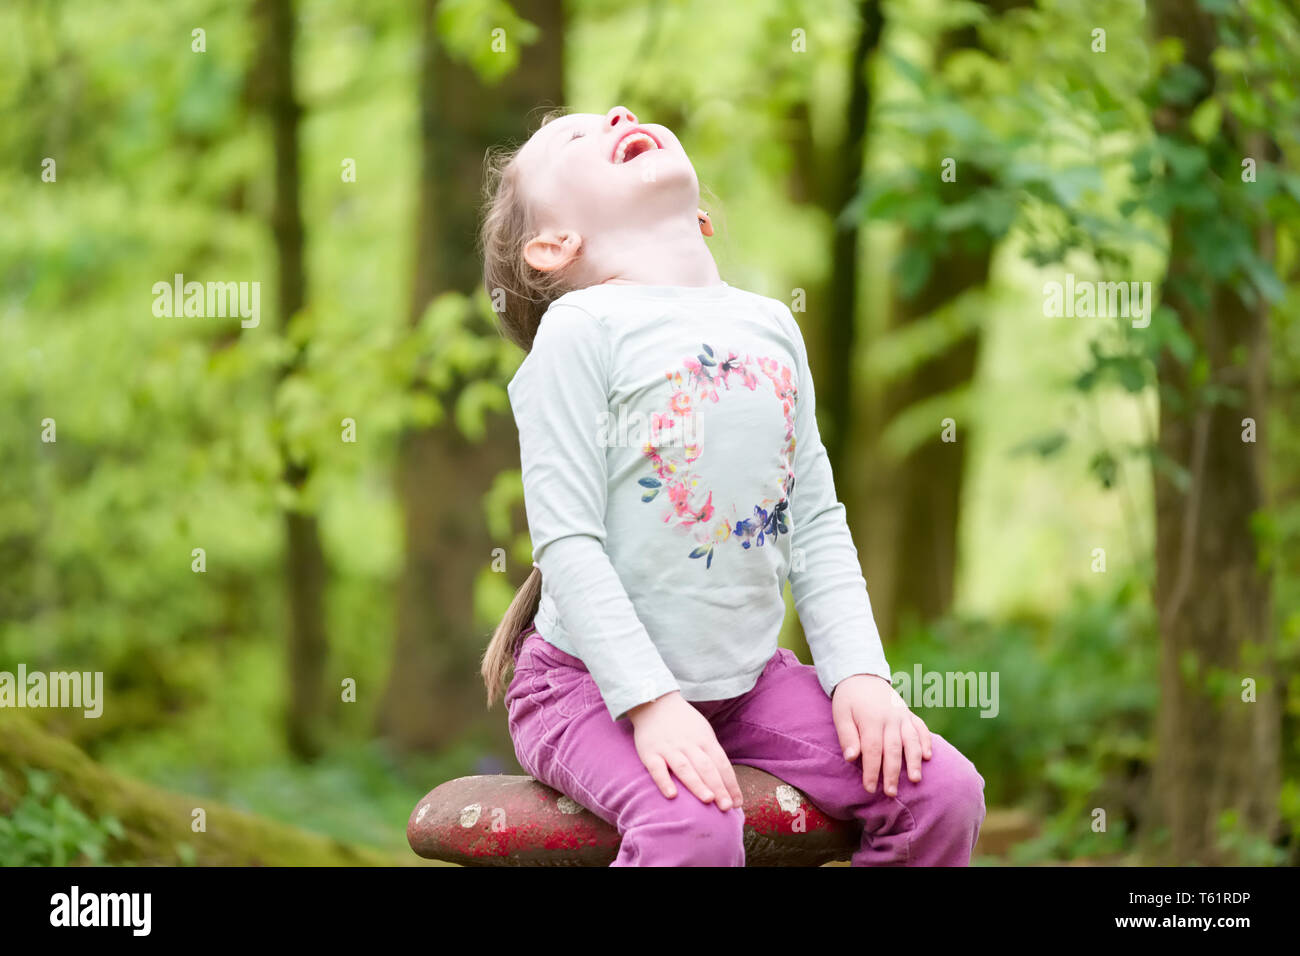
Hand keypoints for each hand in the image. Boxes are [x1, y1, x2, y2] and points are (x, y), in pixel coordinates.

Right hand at [627, 692, 743, 811]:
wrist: (655, 703)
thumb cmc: (683, 724)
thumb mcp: (703, 732)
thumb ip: (713, 754)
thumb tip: (728, 781)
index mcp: (704, 740)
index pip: (721, 764)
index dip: (730, 784)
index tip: (738, 803)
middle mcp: (688, 745)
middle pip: (706, 768)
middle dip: (718, 787)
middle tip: (727, 807)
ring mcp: (668, 749)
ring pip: (685, 768)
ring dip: (697, 784)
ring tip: (708, 800)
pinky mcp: (650, 753)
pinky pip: (657, 768)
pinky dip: (664, 781)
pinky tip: (672, 795)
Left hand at [832, 674, 932, 796]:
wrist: (862, 676)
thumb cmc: (848, 700)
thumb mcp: (840, 714)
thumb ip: (847, 736)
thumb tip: (851, 758)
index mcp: (871, 719)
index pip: (872, 750)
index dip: (871, 770)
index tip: (869, 788)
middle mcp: (890, 718)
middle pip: (893, 749)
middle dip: (892, 772)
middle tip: (891, 793)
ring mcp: (902, 715)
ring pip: (911, 740)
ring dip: (914, 761)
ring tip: (915, 780)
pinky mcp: (909, 714)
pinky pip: (921, 728)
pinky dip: (926, 741)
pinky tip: (928, 757)